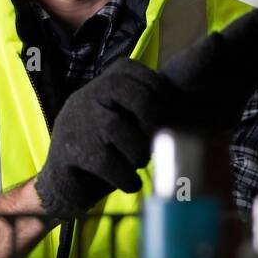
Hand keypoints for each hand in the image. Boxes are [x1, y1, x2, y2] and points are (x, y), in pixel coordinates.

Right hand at [34, 58, 170, 219]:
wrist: (63, 184)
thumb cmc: (107, 151)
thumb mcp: (129, 124)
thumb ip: (151, 114)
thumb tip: (194, 115)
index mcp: (104, 84)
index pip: (135, 72)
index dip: (162, 93)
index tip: (174, 117)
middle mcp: (87, 97)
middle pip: (125, 90)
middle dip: (152, 114)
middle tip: (162, 138)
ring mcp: (74, 123)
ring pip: (115, 127)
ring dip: (138, 151)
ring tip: (140, 163)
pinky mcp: (67, 152)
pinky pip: (104, 161)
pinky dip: (126, 177)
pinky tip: (130, 183)